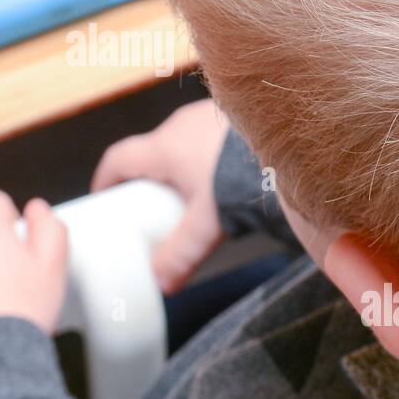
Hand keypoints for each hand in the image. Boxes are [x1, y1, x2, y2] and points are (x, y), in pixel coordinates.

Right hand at [91, 98, 229, 292]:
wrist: (293, 147)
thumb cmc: (241, 179)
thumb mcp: (206, 225)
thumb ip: (181, 255)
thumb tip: (162, 284)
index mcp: (163, 147)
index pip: (117, 159)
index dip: (105, 181)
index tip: (105, 200)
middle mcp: (180, 124)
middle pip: (150, 151)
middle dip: (148, 178)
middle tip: (154, 206)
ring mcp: (208, 114)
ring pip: (182, 141)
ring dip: (181, 164)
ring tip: (194, 193)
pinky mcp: (235, 114)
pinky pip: (208, 134)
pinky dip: (207, 154)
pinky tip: (225, 174)